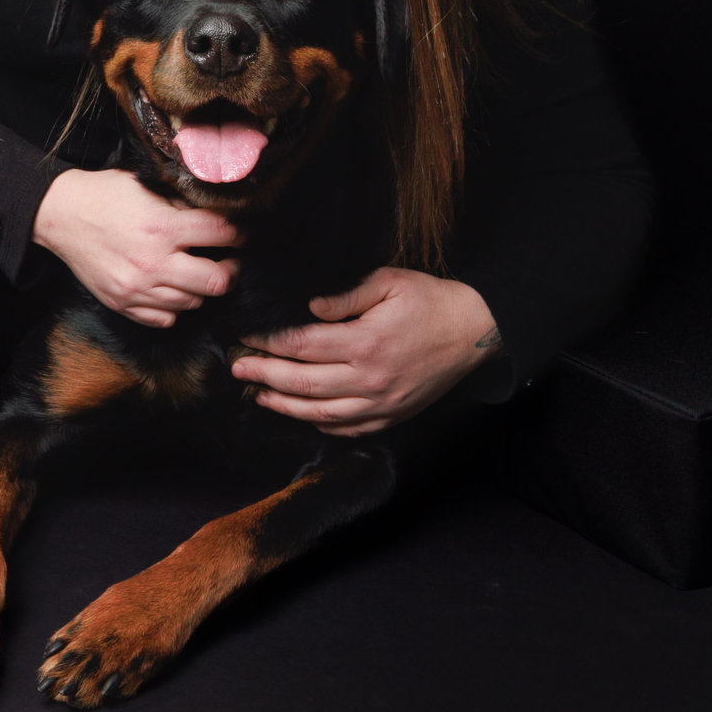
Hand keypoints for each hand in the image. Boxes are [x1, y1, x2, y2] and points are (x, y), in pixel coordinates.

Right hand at [34, 167, 240, 328]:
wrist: (60, 215)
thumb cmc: (103, 195)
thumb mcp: (146, 187)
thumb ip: (180, 205)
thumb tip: (213, 217)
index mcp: (162, 227)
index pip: (220, 235)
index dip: (238, 234)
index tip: (239, 235)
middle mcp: (153, 262)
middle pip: (216, 282)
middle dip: (230, 270)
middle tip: (228, 261)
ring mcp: (137, 288)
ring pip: (192, 303)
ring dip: (200, 289)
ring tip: (197, 273)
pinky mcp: (122, 303)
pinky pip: (164, 319)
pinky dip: (173, 306)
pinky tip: (170, 288)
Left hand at [227, 266, 501, 435]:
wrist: (474, 330)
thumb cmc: (429, 300)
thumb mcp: (388, 281)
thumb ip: (345, 295)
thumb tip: (308, 308)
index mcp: (367, 342)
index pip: (302, 347)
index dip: (268, 344)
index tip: (245, 337)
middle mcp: (371, 379)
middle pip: (303, 384)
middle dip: (264, 376)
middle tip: (237, 368)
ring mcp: (382, 403)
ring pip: (321, 413)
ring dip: (284, 406)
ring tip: (259, 394)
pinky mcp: (393, 416)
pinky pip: (348, 430)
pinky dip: (320, 424)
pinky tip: (301, 413)